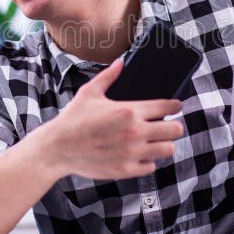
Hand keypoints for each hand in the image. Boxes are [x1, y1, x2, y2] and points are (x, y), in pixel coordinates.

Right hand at [46, 59, 183, 179]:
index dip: (175, 105)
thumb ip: (108, 76)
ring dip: (163, 144)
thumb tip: (121, 62)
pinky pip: (151, 166)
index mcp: (129, 110)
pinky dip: (148, 161)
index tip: (175, 106)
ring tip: (154, 141)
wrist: (58, 148)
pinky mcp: (126, 170)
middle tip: (165, 125)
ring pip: (168, 150)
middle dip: (173, 126)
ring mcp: (132, 153)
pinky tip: (139, 154)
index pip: (167, 107)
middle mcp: (135, 132)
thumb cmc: (73, 118)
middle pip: (175, 130)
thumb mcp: (90, 92)